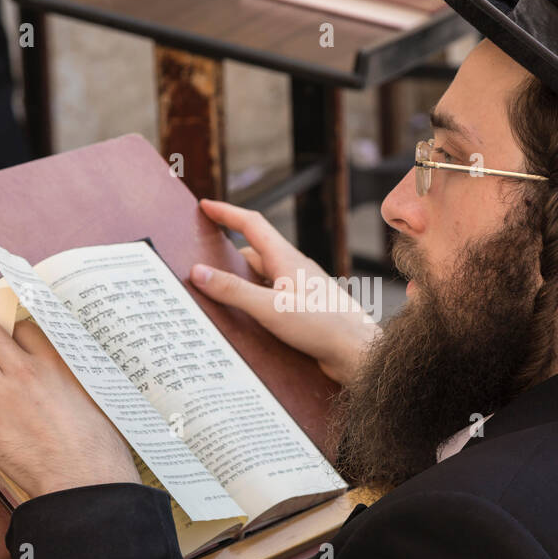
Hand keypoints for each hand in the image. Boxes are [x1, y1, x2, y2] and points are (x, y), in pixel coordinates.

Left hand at [0, 314, 139, 499]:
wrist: (83, 478)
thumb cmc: (97, 446)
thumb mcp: (95, 396)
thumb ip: (72, 378)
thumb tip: (61, 374)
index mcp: (57, 363)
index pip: (24, 329)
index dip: (8, 326)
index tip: (0, 329)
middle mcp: (26, 372)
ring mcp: (2, 395)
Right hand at [190, 199, 380, 383]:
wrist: (359, 353)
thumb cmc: (323, 327)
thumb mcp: (271, 308)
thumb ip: (234, 291)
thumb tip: (198, 272)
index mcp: (287, 259)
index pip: (252, 225)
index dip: (227, 213)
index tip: (205, 205)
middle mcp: (294, 270)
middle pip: (253, 255)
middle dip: (226, 259)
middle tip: (200, 268)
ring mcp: (300, 291)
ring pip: (261, 280)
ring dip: (240, 285)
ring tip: (215, 298)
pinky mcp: (304, 311)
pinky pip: (271, 299)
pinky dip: (254, 303)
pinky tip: (244, 321)